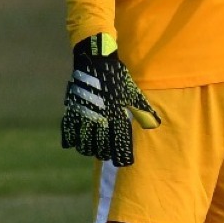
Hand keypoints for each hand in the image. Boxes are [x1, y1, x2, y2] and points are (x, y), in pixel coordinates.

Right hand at [61, 33, 160, 166]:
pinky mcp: (72, 111)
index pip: (120, 145)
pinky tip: (75, 141)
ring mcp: (85, 117)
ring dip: (88, 149)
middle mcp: (101, 121)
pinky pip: (69, 133)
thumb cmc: (117, 78)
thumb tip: (154, 123)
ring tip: (91, 147)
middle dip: (104, 153)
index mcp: (118, 117)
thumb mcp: (132, 93)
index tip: (123, 161)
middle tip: (105, 152)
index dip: (122, 156)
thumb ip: (141, 110)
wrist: (96, 61)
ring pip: (83, 145)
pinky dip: (71, 140)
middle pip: (100, 150)